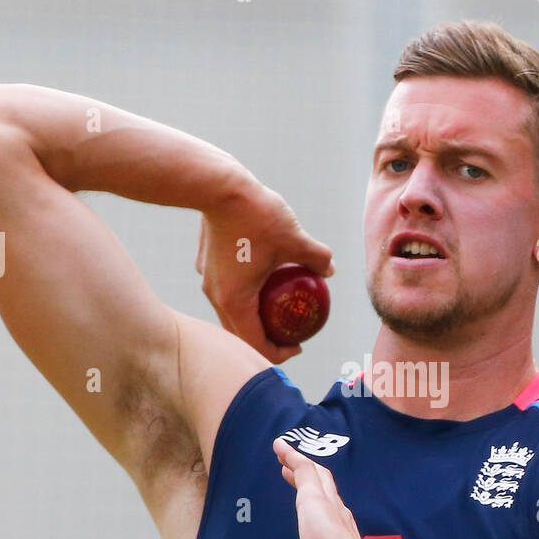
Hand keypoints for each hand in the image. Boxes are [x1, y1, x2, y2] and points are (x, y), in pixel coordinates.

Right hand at [196, 178, 333, 362]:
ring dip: (254, 316)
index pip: (256, 344)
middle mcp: (216, 296)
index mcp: (235, 301)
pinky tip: (264, 277)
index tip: (298, 345)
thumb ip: (316, 257)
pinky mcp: (207, 263)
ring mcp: (208, 280)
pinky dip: (245, 293)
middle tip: (290, 335)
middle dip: (266, 339)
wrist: (217, 185)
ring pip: (232, 311)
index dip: (279, 353)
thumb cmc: (256, 214)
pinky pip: (227, 289)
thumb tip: (331, 270)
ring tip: (278, 309)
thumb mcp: (295, 238)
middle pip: (241, 332)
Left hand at [273, 437, 364, 538]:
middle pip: (322, 493)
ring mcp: (327, 506)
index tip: (314, 502)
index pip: (332, 519)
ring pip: (311, 477)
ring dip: (298, 465)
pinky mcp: (314, 496)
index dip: (324, 508)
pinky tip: (279, 446)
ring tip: (285, 453)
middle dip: (311, 481)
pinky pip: (301, 467)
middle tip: (297, 469)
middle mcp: (338, 519)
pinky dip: (291, 455)